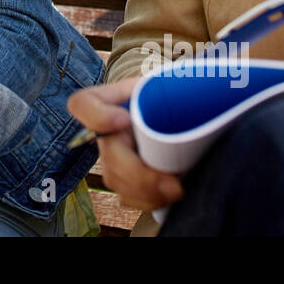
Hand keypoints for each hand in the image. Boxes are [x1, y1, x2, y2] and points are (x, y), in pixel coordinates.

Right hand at [68, 79, 183, 212]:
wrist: (171, 112)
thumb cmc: (167, 95)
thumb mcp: (168, 82)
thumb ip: (175, 85)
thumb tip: (199, 92)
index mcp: (108, 99)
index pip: (83, 105)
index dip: (99, 116)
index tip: (125, 119)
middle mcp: (103, 129)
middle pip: (109, 155)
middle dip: (140, 175)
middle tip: (173, 184)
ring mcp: (110, 156)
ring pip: (117, 180)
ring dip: (148, 192)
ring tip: (177, 189)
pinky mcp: (122, 178)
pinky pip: (127, 196)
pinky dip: (149, 201)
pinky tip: (168, 195)